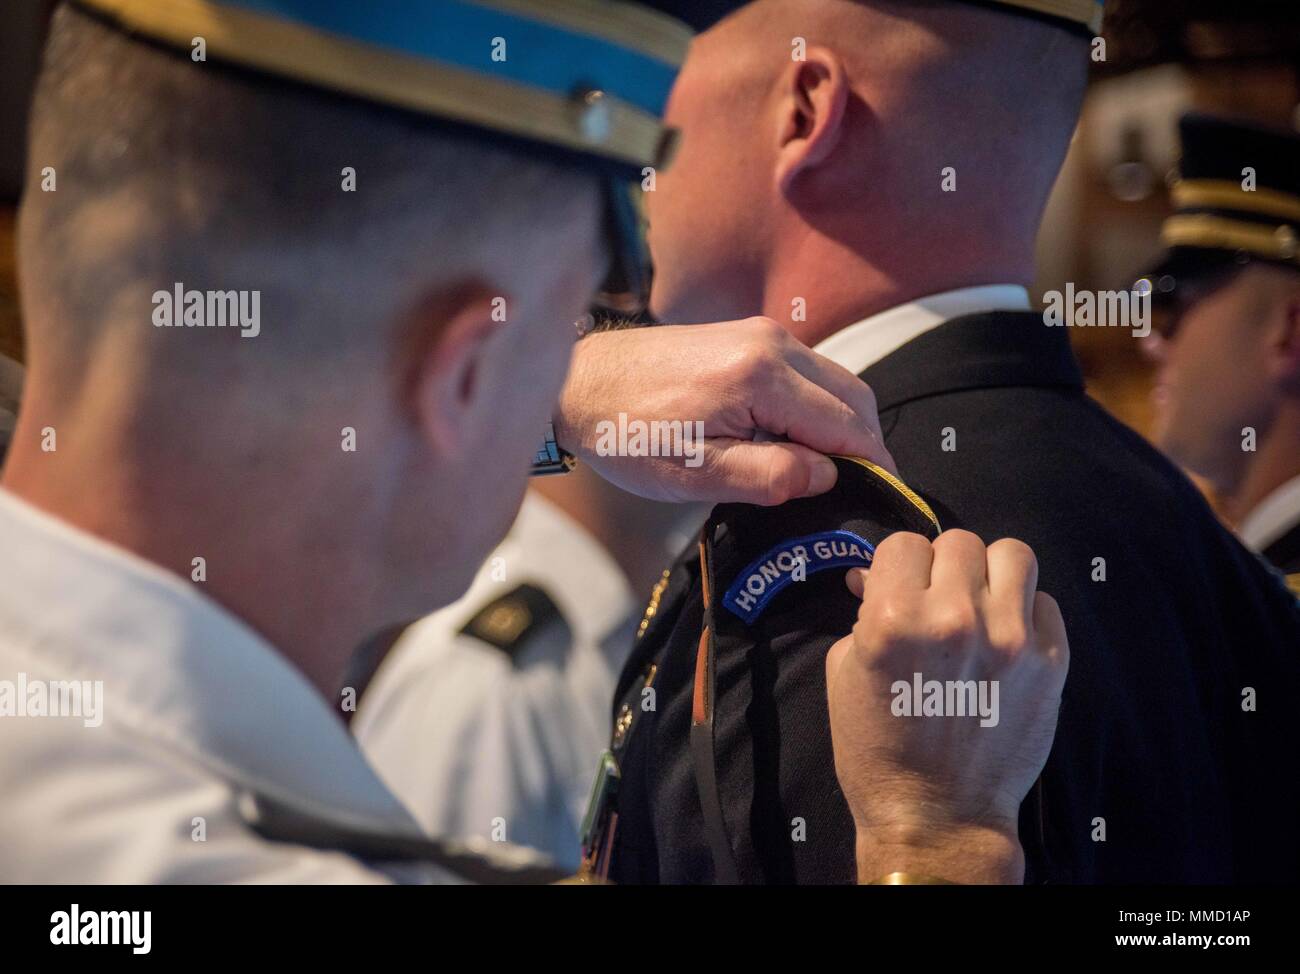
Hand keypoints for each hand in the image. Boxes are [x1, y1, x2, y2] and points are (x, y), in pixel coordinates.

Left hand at [554, 317, 893, 504]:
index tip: (887, 501)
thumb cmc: (626, 432)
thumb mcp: (694, 473)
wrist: (579, 383)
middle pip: (853, 397)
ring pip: (834, 383)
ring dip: (840, 427)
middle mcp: (771, 343)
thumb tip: (828, 475)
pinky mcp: (749, 336)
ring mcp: (762, 333)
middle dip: (865, 446)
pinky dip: (816, 408)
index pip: (847, 425)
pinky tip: (794, 442)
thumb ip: (768, 475)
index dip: (873, 467)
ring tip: (822, 473)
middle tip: (860, 493)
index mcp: (761, 376)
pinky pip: (807, 374)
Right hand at [825, 530, 1068, 883]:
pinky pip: (1046, 601)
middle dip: (943, 568)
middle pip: (957, 542)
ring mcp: (1010, 638)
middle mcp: (954, 618)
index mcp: (893, 619)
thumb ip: (862, 614)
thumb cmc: (877, 750)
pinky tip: (1007, 638)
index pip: (903, 544)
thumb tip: (874, 575)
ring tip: (982, 604)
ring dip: (992, 574)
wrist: (937, 815)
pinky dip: (1026, 611)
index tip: (900, 588)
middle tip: (938, 601)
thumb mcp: (845, 673)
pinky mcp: (1051, 660)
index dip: (898, 567)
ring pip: (1013, 554)